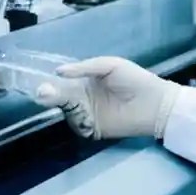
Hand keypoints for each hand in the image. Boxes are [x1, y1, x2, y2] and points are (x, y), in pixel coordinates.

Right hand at [35, 57, 180, 139]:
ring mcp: (88, 114)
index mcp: (86, 81)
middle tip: (41, 92)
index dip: (53, 81)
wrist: (154, 103)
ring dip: (58, 105)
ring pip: (66, 110)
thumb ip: (84, 68)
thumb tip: (58, 72)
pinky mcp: (93, 129)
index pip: (64, 82)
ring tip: (49, 98)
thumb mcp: (109, 65)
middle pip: (61, 97)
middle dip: (51, 94)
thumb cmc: (134, 80)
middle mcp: (84, 98)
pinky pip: (77, 125)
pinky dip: (72, 120)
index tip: (41, 80)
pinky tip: (70, 111)